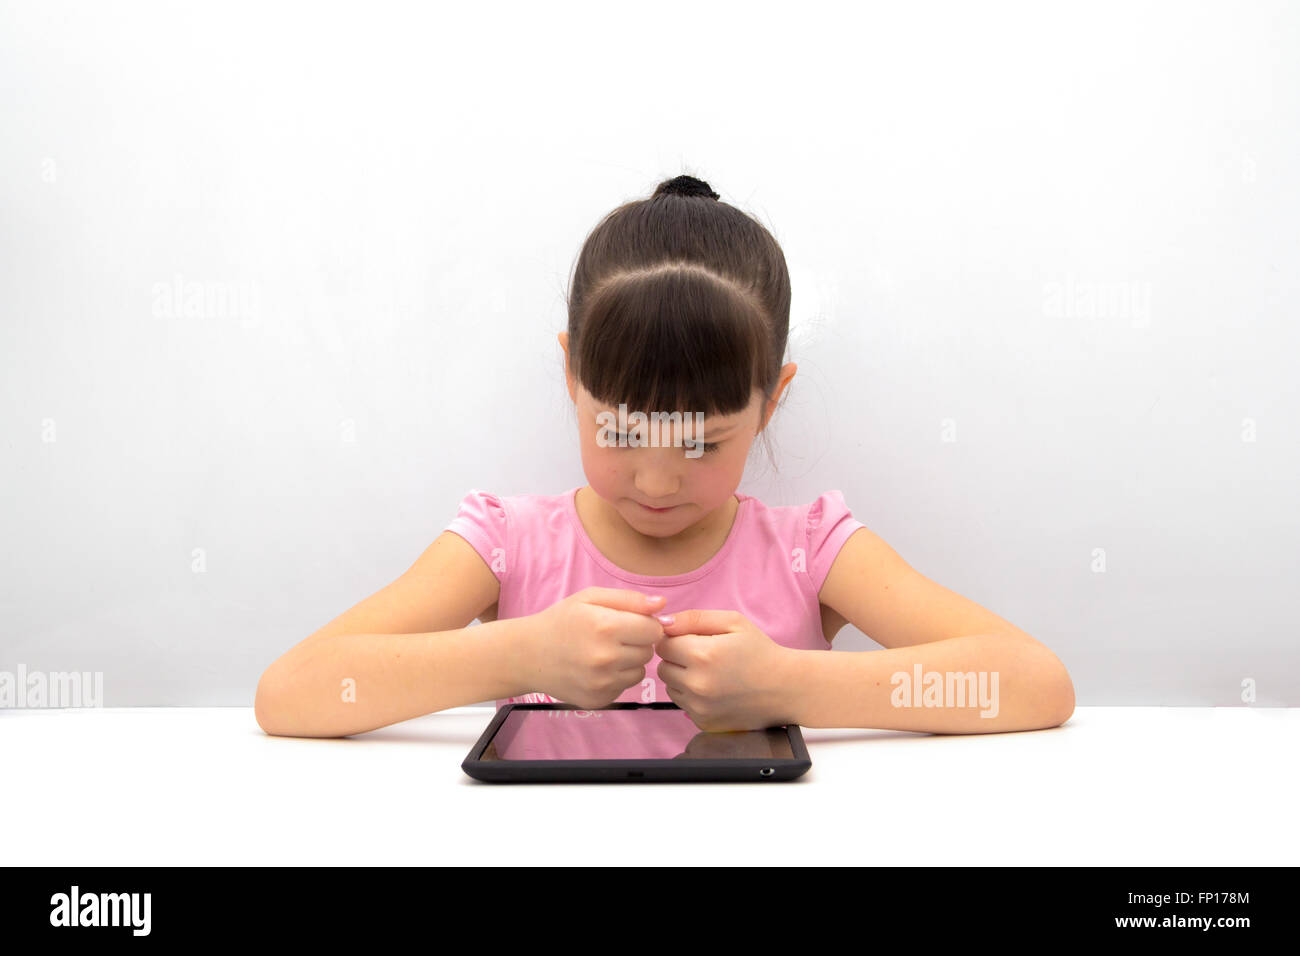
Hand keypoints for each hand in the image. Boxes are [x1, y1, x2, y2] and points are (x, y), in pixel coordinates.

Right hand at [523, 587, 664, 709]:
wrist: (528, 655)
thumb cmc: (561, 621)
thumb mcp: (590, 598)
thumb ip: (629, 600)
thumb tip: (662, 605)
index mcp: (606, 627)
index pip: (654, 630)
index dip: (645, 624)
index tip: (629, 622)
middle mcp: (606, 658)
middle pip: (649, 651)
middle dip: (637, 642)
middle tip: (613, 637)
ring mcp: (602, 683)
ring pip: (640, 671)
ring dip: (629, 661)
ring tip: (604, 652)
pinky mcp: (599, 700)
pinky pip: (624, 687)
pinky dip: (616, 678)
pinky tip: (596, 669)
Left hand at [654, 609, 795, 731]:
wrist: (786, 688)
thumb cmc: (760, 651)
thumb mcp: (732, 622)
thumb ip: (694, 618)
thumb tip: (662, 622)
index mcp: (702, 655)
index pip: (663, 644)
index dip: (677, 639)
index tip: (695, 640)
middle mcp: (696, 684)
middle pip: (662, 667)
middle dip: (677, 659)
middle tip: (703, 656)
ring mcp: (699, 707)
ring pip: (670, 687)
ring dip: (682, 678)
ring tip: (710, 673)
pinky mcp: (703, 723)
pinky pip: (683, 705)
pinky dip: (692, 696)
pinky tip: (715, 690)